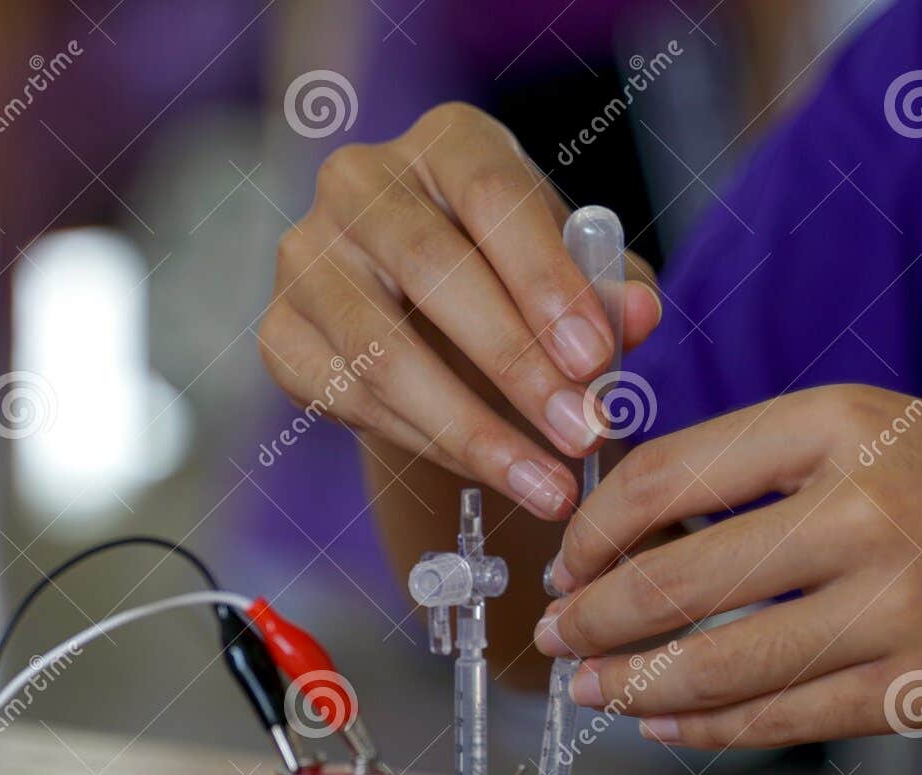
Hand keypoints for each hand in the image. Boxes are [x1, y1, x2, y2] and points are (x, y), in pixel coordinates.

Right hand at [258, 102, 660, 518]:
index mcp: (446, 143)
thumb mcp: (575, 279)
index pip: (492, 196)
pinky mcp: (281, 333)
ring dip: (473, 430)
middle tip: (580, 435)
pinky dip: (428, 445)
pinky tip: (489, 474)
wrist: (432, 327)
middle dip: (516, 364)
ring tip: (547, 485)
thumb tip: (640, 316)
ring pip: (383, 352)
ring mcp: (307, 257)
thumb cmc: (517, 284)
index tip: (595, 359)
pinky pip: (351, 399)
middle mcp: (360, 182)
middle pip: (432, 269)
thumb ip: (610, 294)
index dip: (546, 279)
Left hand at [532, 384, 921, 747]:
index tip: (566, 562)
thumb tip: (629, 535)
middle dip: (591, 620)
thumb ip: (759, 469)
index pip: (666, 475)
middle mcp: (863, 508)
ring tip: (591, 690)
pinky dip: (703, 725)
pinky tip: (664, 721)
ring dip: (630, 685)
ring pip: (715, 663)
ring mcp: (897, 606)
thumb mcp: (876, 431)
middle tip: (558, 640)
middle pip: (671, 579)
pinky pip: (779, 717)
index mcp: (839, 421)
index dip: (592, 531)